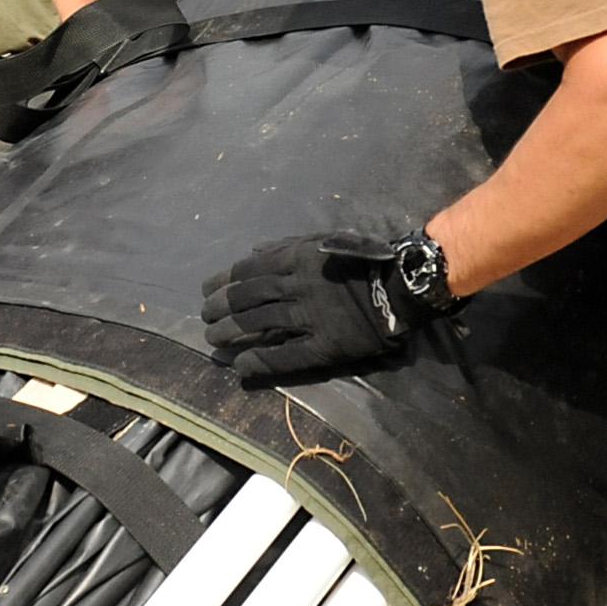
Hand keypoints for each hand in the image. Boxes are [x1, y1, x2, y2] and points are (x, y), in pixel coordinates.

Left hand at [200, 230, 451, 382]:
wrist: (401, 286)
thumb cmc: (363, 258)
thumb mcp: (324, 239)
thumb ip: (287, 245)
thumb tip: (254, 250)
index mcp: (294, 260)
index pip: (246, 272)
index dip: (221, 283)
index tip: (206, 291)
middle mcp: (295, 288)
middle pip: (245, 300)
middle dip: (219, 310)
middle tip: (205, 318)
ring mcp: (308, 318)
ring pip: (258, 326)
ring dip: (229, 334)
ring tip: (213, 341)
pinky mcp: (323, 346)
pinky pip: (285, 356)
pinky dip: (259, 361)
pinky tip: (241, 366)